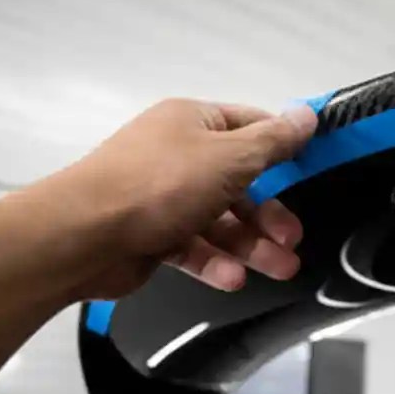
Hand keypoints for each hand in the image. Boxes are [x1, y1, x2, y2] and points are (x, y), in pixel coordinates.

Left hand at [52, 98, 317, 297]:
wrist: (82, 236)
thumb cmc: (158, 185)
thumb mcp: (229, 158)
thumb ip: (273, 141)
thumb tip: (308, 114)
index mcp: (193, 122)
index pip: (251, 126)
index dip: (283, 148)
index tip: (313, 170)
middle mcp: (178, 154)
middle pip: (240, 182)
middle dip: (269, 214)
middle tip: (293, 239)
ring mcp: (162, 197)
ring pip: (219, 220)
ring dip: (251, 245)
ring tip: (281, 268)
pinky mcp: (151, 235)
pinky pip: (193, 247)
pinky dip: (214, 263)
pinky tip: (231, 279)